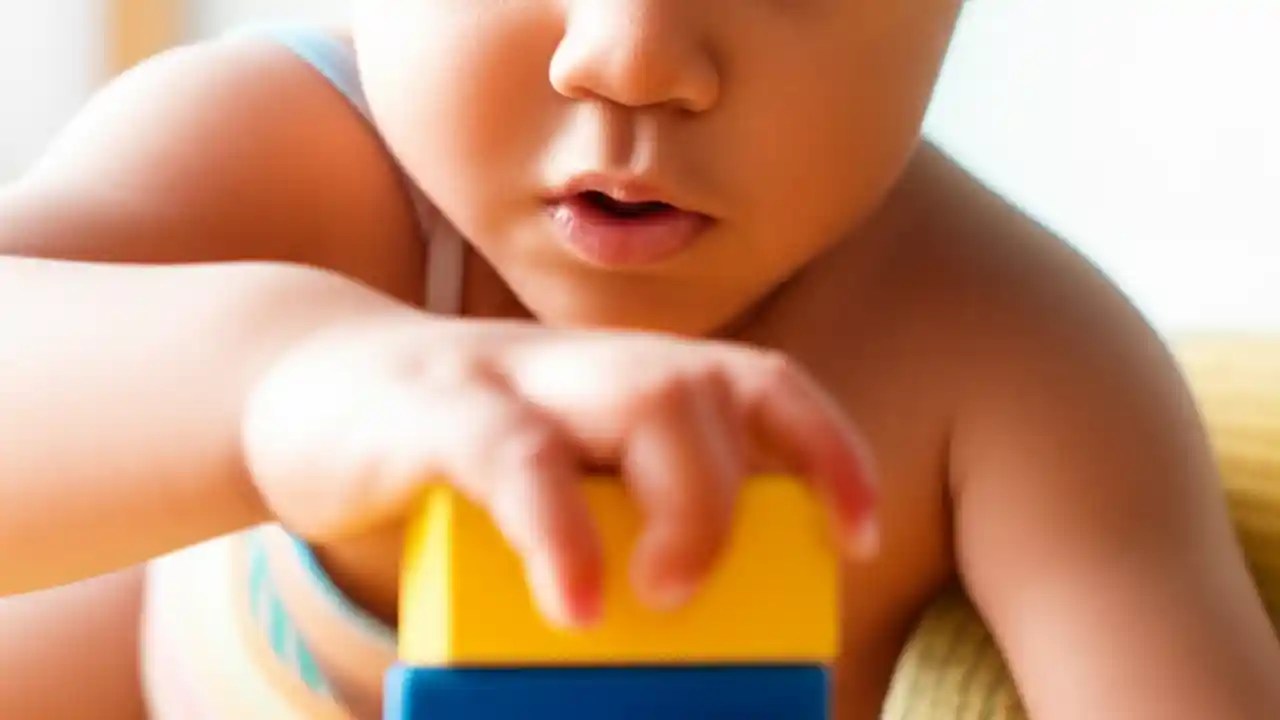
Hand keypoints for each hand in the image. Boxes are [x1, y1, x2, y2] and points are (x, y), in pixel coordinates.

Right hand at [242, 311, 877, 626]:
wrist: (305, 378)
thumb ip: (607, 519)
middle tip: (690, 593)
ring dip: (680, 504)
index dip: (826, 449)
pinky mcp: (432, 409)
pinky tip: (572, 602)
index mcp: (628, 378)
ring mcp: (512, 376)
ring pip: (641, 400)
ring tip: (657, 596)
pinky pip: (512, 454)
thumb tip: (671, 647)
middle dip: (732, 497)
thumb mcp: (549, 470)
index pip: (759, 383)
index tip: (858, 534)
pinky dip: (556, 529)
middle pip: (706, 392)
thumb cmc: (451, 450)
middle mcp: (587, 366)